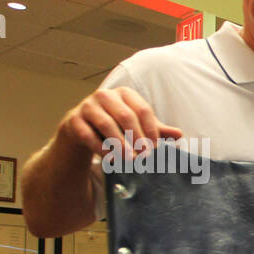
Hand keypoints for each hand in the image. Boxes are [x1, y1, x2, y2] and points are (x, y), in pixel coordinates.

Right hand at [55, 87, 182, 159]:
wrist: (82, 131)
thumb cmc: (116, 127)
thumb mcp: (137, 127)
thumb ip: (157, 130)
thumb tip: (179, 135)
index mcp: (124, 94)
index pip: (142, 110)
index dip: (151, 130)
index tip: (156, 147)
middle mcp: (105, 96)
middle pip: (126, 116)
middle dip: (137, 137)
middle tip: (145, 155)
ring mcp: (87, 106)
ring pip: (106, 124)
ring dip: (120, 144)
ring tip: (131, 159)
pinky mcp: (74, 120)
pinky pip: (88, 135)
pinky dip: (101, 148)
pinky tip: (111, 159)